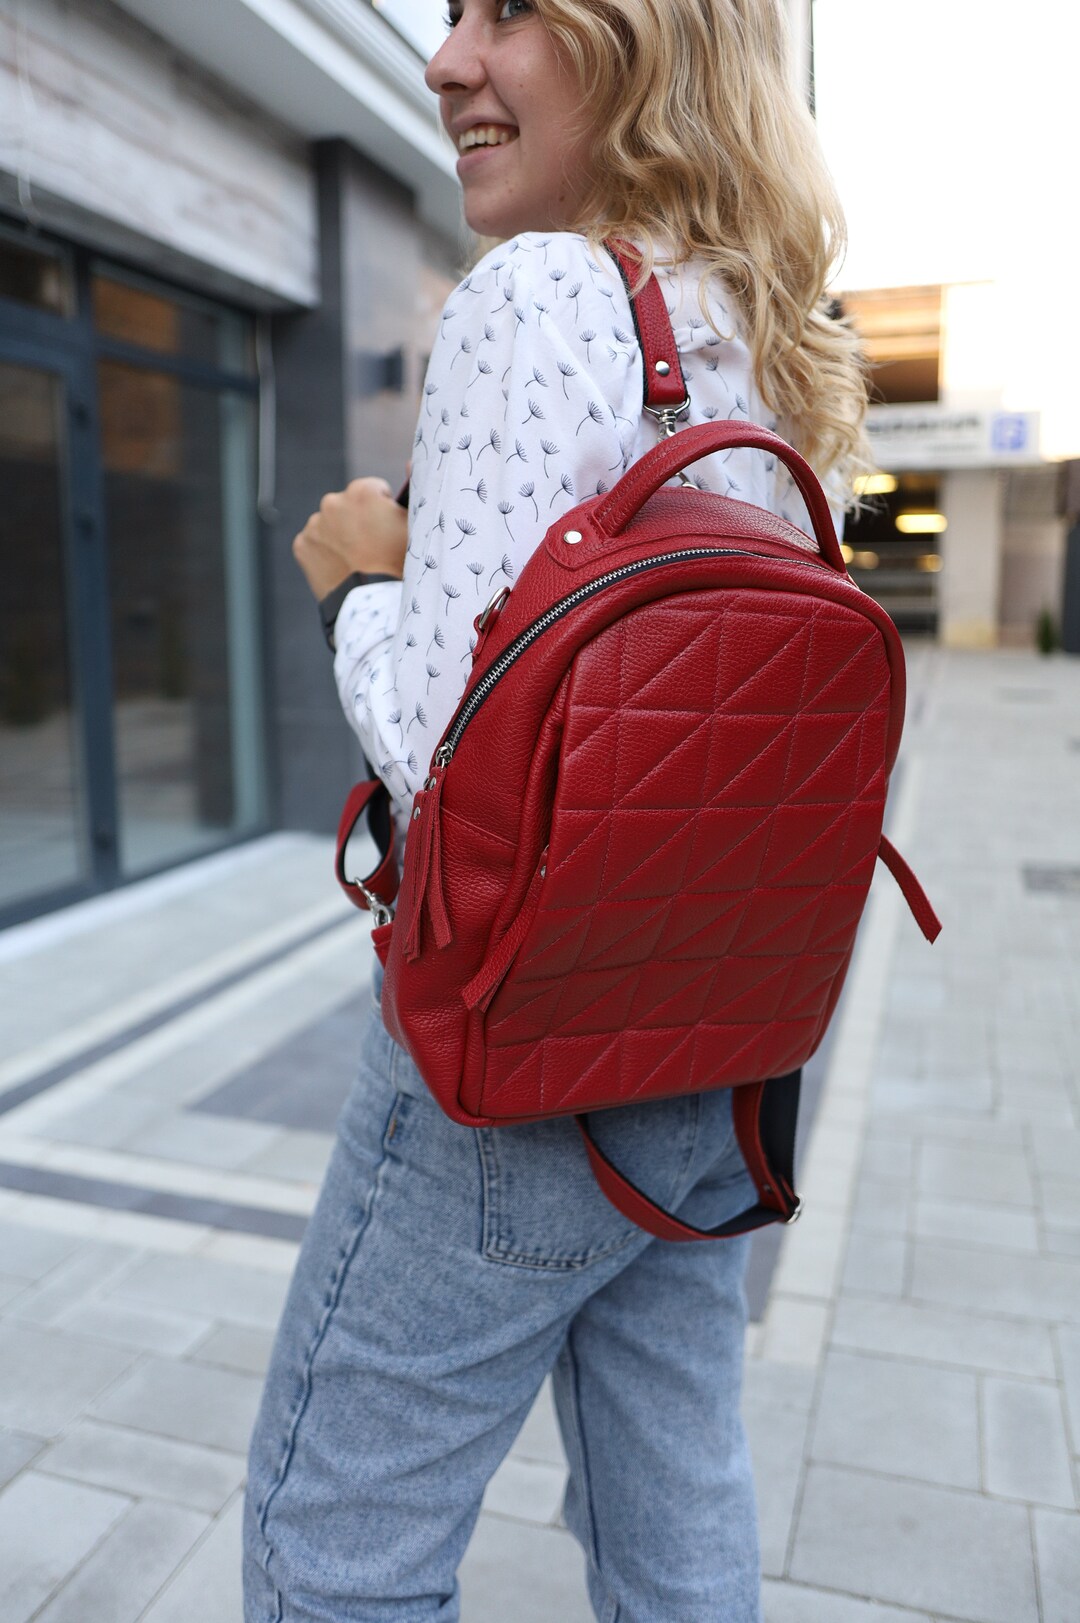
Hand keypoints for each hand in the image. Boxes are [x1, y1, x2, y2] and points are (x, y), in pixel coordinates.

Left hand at [292, 477, 407, 599]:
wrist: (373, 604)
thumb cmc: (401, 564)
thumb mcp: (415, 525)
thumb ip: (412, 489)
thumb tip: (409, 461)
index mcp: (361, 491)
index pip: (374, 491)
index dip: (384, 512)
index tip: (388, 532)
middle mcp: (333, 501)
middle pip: (349, 507)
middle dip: (358, 522)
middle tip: (373, 549)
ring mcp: (315, 524)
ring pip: (330, 526)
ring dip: (340, 537)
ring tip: (357, 561)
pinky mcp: (302, 545)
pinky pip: (314, 544)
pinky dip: (324, 553)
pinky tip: (341, 567)